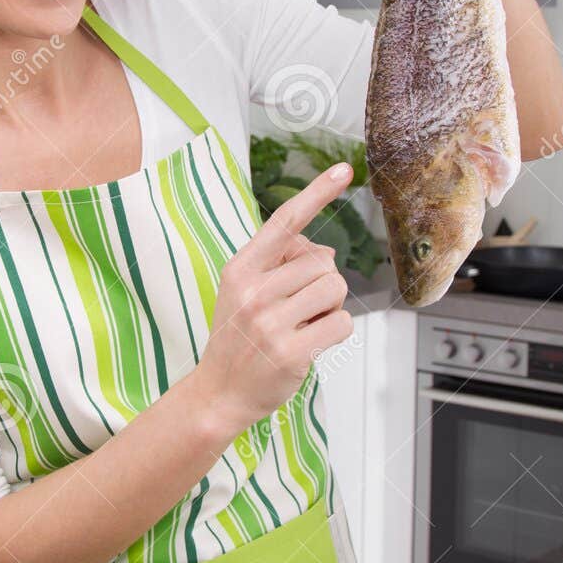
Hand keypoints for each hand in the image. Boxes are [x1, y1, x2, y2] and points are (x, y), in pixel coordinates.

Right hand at [197, 163, 353, 442]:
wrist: (218, 393)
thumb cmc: (237, 339)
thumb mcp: (244, 292)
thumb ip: (279, 265)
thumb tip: (327, 252)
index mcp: (240, 268)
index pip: (285, 221)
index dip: (317, 192)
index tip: (344, 170)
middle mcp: (253, 291)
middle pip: (324, 262)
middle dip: (324, 283)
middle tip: (299, 309)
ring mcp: (270, 323)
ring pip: (335, 289)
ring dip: (331, 308)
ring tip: (304, 325)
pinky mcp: (290, 352)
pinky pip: (341, 324)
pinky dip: (336, 331)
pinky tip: (312, 343)